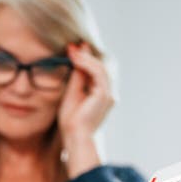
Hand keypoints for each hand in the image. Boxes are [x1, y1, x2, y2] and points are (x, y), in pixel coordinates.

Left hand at [58, 43, 114, 176]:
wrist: (74, 136)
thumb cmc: (71, 120)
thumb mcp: (72, 93)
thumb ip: (77, 77)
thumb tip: (76, 58)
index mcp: (102, 95)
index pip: (97, 70)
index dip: (86, 58)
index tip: (72, 48)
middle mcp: (109, 94)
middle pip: (101, 67)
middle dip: (86, 55)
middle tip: (72, 45)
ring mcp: (109, 95)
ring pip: (100, 68)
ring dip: (86, 58)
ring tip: (72, 51)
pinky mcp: (105, 95)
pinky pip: (98, 73)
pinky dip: (87, 64)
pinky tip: (76, 59)